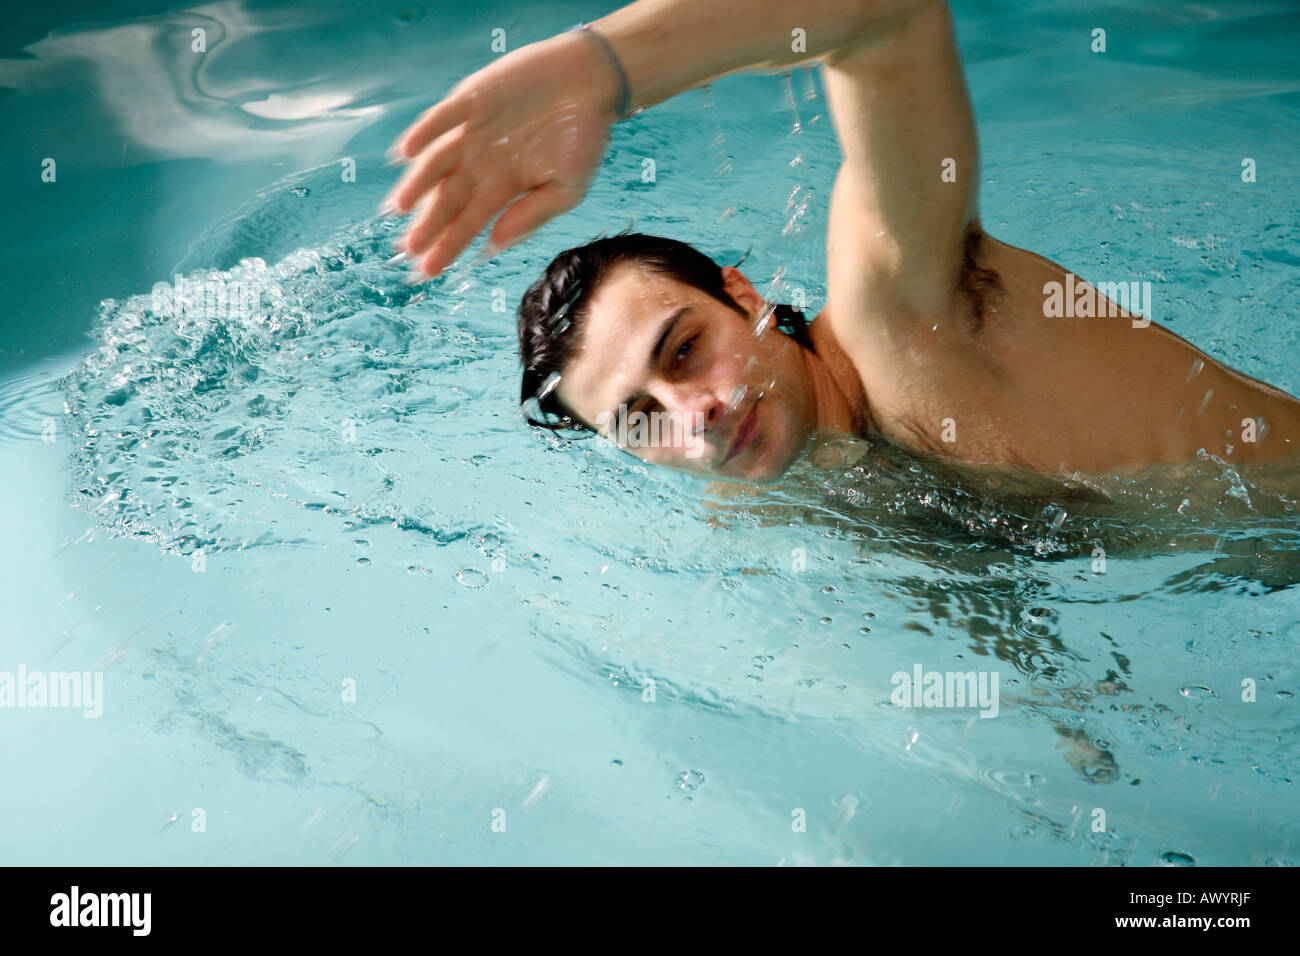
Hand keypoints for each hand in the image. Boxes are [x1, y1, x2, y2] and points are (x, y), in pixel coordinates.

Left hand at [381, 30, 618, 278]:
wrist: (590, 80)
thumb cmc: (584, 137)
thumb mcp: (568, 188)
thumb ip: (532, 216)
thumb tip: (495, 245)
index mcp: (503, 187)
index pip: (468, 222)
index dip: (448, 246)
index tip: (430, 270)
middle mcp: (481, 163)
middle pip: (446, 198)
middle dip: (428, 225)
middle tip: (408, 249)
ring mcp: (473, 131)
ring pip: (436, 163)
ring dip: (418, 185)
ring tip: (401, 208)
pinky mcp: (471, 98)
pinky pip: (442, 118)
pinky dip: (424, 134)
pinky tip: (407, 153)